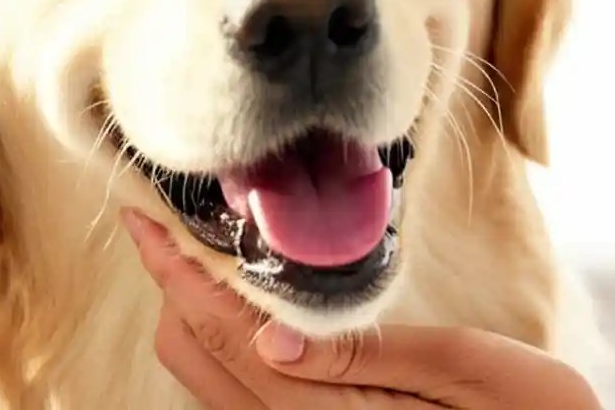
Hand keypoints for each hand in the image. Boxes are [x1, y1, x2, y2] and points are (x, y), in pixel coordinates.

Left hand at [123, 211, 601, 408]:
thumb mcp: (469, 373)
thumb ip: (368, 358)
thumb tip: (268, 333)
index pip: (227, 336)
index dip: (178, 274)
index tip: (145, 222)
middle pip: (199, 360)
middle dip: (175, 288)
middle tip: (175, 224)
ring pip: (211, 381)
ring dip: (196, 313)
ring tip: (202, 252)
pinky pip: (242, 396)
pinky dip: (224, 342)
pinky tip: (245, 303)